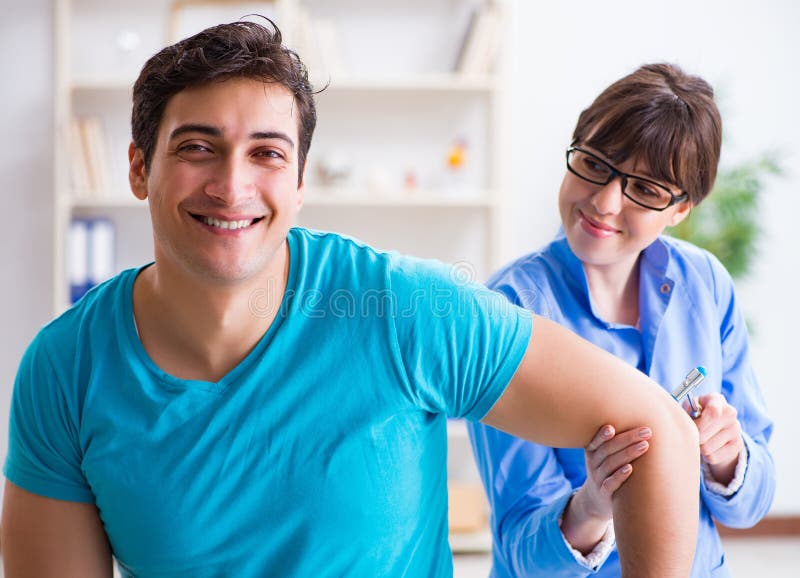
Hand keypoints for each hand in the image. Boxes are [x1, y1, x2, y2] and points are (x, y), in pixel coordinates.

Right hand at [561, 424, 651, 553]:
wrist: (596, 500)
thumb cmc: (607, 471)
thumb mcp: (603, 457)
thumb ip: (613, 442)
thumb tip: (640, 421)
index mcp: (592, 452)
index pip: (595, 441)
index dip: (602, 435)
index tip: (612, 426)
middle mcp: (593, 464)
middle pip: (607, 450)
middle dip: (627, 439)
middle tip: (646, 431)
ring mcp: (598, 479)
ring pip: (610, 464)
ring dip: (627, 453)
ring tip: (644, 445)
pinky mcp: (605, 494)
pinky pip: (610, 484)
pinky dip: (619, 476)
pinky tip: (629, 468)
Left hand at [691, 393, 743, 484]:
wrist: (718, 428)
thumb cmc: (698, 415)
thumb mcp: (690, 408)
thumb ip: (686, 411)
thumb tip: (686, 421)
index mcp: (716, 400)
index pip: (712, 411)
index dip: (702, 420)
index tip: (694, 425)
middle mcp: (730, 413)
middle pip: (702, 433)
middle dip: (693, 436)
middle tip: (693, 433)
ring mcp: (736, 429)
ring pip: (706, 448)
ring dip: (699, 447)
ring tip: (702, 439)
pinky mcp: (737, 445)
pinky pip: (713, 457)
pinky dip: (707, 456)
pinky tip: (710, 447)